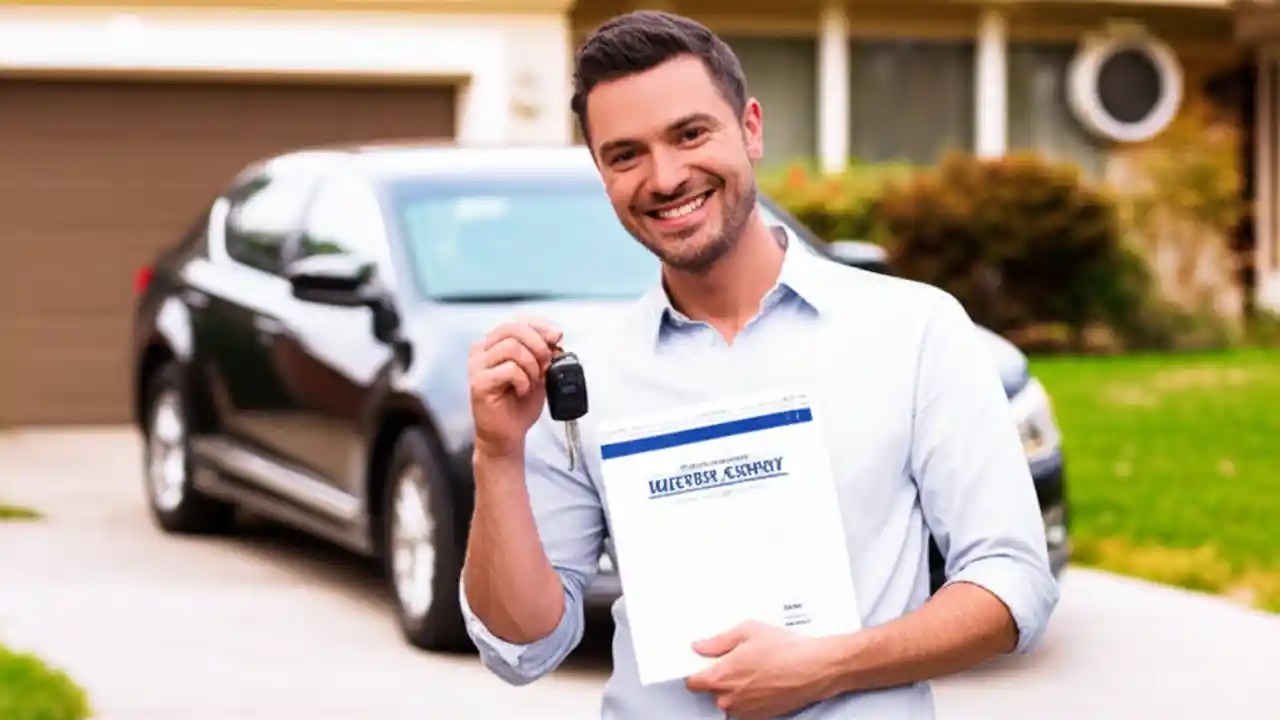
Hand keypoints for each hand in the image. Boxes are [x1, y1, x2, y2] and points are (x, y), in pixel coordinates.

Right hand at [468, 319, 562, 458]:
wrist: (507, 435)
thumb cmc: (519, 405)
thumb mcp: (538, 372)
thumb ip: (543, 353)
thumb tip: (555, 338)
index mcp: (493, 344)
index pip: (516, 321)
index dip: (540, 325)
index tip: (557, 335)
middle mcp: (481, 351)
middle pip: (512, 329)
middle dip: (538, 344)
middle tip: (546, 363)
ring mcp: (477, 367)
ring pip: (512, 348)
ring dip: (532, 366)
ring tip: (532, 382)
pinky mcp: (478, 383)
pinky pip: (510, 369)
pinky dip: (524, 381)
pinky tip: (522, 391)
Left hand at [685, 621, 836, 719]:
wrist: (815, 668)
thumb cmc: (785, 649)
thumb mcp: (748, 631)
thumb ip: (718, 641)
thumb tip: (701, 646)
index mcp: (721, 677)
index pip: (692, 681)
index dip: (695, 671)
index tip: (701, 664)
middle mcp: (729, 699)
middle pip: (711, 691)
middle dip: (719, 677)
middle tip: (736, 661)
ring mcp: (745, 711)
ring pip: (728, 701)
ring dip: (734, 689)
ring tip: (754, 670)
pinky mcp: (760, 717)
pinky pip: (744, 709)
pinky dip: (749, 697)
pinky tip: (763, 681)